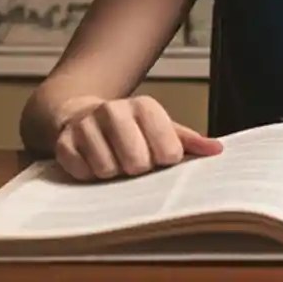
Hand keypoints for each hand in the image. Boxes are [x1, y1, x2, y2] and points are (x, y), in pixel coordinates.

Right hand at [53, 95, 222, 180]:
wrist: (81, 115)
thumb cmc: (131, 130)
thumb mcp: (163, 130)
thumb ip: (190, 141)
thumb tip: (218, 150)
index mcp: (145, 107)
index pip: (168, 151)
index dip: (164, 160)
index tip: (159, 157)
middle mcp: (115, 110)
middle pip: (137, 162)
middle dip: (136, 168)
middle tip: (132, 162)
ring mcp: (87, 125)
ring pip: (108, 169)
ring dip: (112, 173)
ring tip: (112, 161)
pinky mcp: (64, 142)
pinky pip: (82, 172)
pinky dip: (88, 174)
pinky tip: (91, 162)